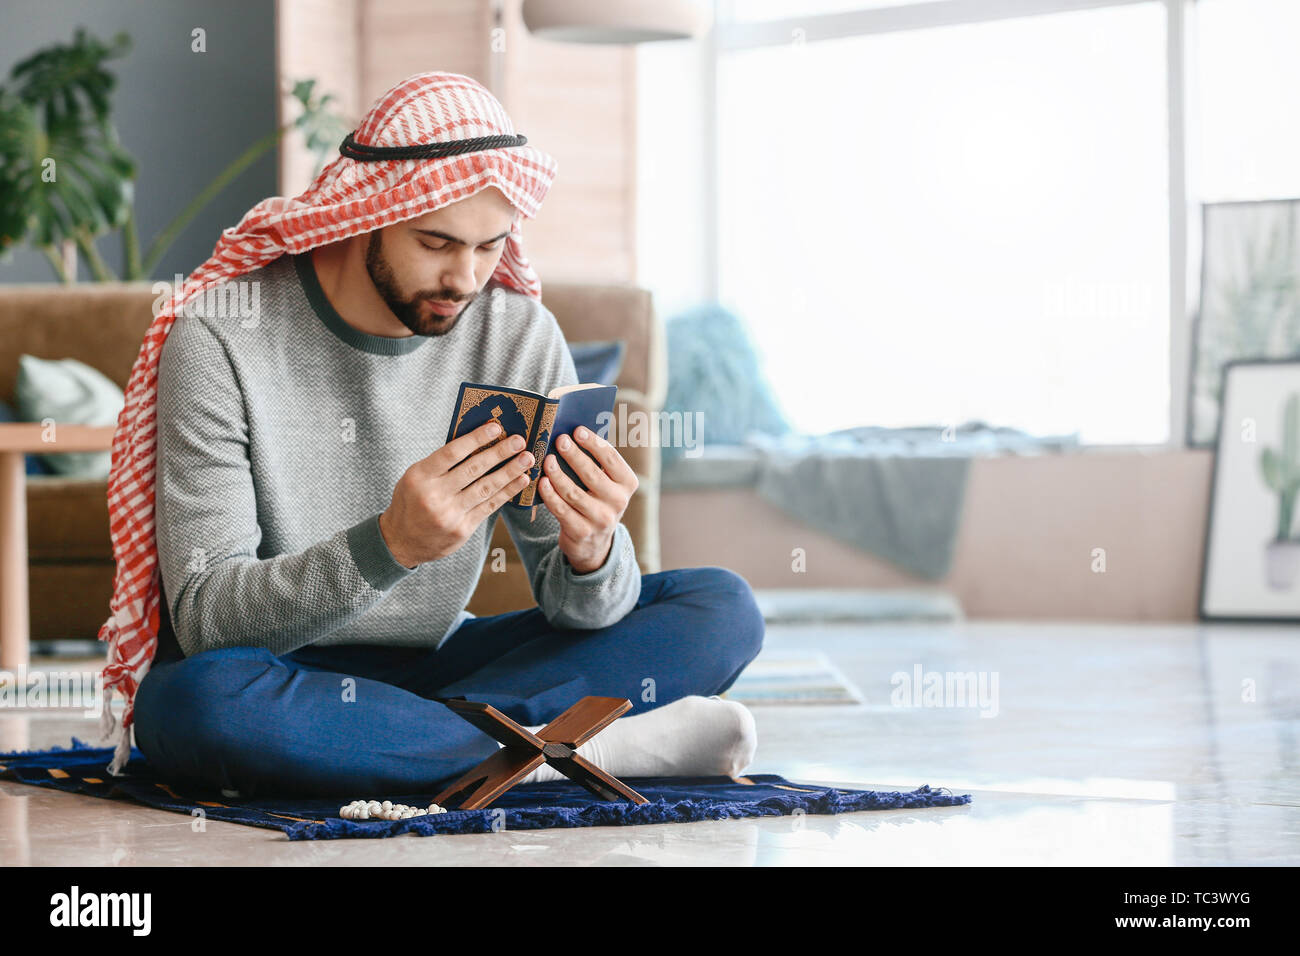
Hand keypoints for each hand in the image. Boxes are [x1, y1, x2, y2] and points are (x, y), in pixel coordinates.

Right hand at [378, 421, 534, 567]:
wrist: (402, 542)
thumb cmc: (411, 502)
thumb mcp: (415, 478)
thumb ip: (440, 464)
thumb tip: (476, 441)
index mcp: (420, 476)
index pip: (452, 452)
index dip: (476, 439)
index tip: (496, 428)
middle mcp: (435, 495)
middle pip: (473, 469)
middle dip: (500, 453)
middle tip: (520, 441)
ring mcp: (450, 514)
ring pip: (486, 488)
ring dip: (509, 471)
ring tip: (527, 459)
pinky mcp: (462, 529)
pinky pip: (489, 506)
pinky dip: (507, 492)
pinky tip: (521, 480)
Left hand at [537, 425, 637, 573]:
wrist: (594, 542)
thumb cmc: (597, 500)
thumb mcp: (607, 484)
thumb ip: (598, 462)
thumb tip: (574, 433)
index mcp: (628, 483)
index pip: (611, 459)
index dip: (594, 443)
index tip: (577, 430)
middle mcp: (618, 502)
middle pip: (592, 474)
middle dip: (574, 455)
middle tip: (559, 440)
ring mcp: (601, 519)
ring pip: (574, 492)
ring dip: (558, 474)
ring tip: (547, 460)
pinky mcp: (582, 531)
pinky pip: (562, 510)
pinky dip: (550, 495)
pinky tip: (542, 482)